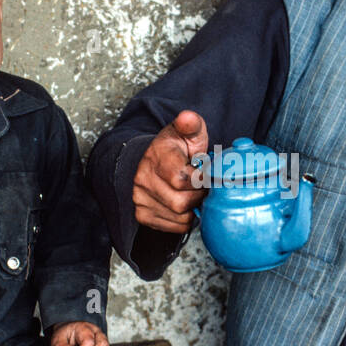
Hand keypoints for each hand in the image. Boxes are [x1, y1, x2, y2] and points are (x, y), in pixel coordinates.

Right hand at [133, 109, 209, 233]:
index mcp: (157, 156)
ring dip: (193, 208)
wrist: (150, 162)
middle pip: (182, 202)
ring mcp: (141, 199)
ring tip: (192, 193)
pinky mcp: (143, 215)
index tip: (204, 173)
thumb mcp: (186, 133)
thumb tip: (188, 117)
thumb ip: (191, 125)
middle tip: (201, 185)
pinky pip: (175, 227)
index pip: (183, 178)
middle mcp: (143, 178)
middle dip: (198, 195)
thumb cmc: (174, 149)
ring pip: (180, 217)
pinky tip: (184, 203)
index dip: (201, 179)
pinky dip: (185, 219)